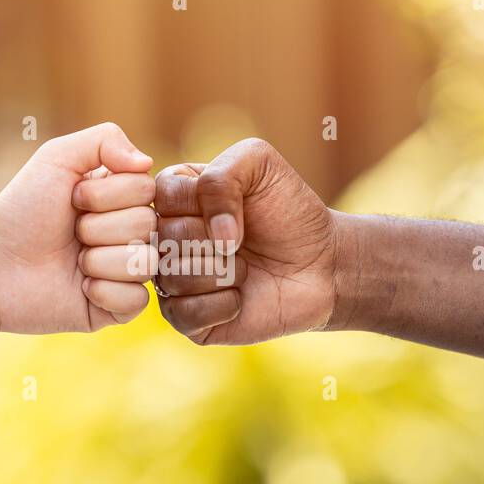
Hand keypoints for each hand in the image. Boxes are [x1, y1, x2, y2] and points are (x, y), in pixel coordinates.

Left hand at [0, 122, 157, 332]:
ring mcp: (127, 271)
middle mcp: (131, 233)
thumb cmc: (22, 210)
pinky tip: (80, 288)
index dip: (105, 195)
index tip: (73, 199)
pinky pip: (137, 298)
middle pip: (147, 225)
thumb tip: (147, 162)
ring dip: (97, 260)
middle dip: (98, 227)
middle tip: (70, 233)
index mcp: (124, 197)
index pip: (146, 189)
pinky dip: (104, 292)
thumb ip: (104, 140)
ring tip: (72, 261)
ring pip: (144, 262)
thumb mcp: (56, 158)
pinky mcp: (118, 307)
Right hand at [153, 138, 341, 343]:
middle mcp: (165, 238)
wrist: (321, 263)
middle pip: (164, 237)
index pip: (162, 194)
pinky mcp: (185, 319)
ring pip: (171, 276)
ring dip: (224, 272)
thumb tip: (214, 236)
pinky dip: (223, 305)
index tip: (237, 206)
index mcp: (174, 196)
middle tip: (243, 243)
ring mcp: (171, 279)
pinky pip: (185, 313)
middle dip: (217, 241)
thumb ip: (222, 176)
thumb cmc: (287, 211)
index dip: (205, 203)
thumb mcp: (258, 164)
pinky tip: (241, 298)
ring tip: (245, 269)